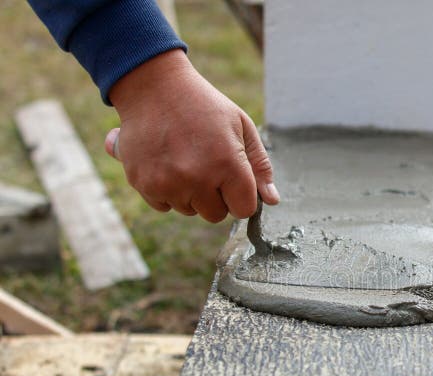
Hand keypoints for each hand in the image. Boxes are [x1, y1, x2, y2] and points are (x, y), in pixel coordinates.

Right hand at [105, 49, 278, 221]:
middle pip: (216, 215)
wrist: (152, 86)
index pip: (244, 209)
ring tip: (185, 159)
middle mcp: (197, 177)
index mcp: (227, 163)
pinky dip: (166, 191)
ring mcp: (168, 183)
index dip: (242, 197)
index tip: (234, 181)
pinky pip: (164, 206)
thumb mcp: (241, 126)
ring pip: (189, 210)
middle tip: (207, 164)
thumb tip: (272, 201)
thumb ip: (260, 166)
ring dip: (190, 193)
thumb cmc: (203, 105)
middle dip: (216, 196)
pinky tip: (166, 163)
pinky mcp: (144, 184)